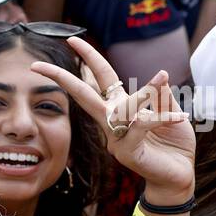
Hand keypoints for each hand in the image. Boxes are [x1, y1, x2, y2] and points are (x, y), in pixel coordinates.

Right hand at [31, 36, 194, 202]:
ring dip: (145, 92)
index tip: (72, 39)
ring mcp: (116, 137)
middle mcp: (111, 121)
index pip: (100, 78)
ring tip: (162, 77)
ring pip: (120, 107)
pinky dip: (161, 117)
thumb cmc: (172, 144)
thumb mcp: (171, 111)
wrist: (177, 176)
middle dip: (62, 78)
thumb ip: (161, 95)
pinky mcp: (128, 151)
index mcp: (119, 107)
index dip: (88, 57)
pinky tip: (178, 118)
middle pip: (83, 94)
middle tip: (37, 65)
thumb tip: (159, 77)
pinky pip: (141, 125)